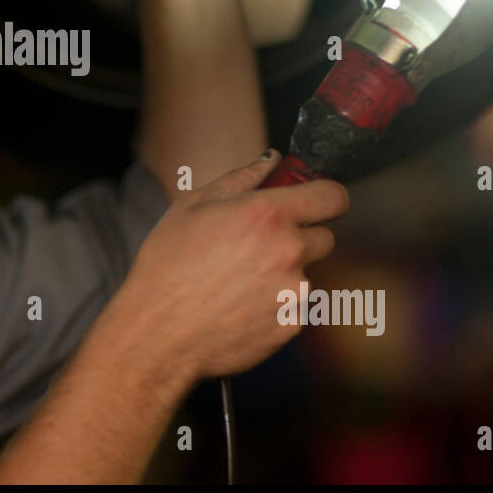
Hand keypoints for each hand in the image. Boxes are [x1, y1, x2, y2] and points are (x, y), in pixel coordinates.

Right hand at [116, 150, 349, 381]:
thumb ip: (241, 178)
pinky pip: (294, 307)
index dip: (328, 198)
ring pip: (305, 274)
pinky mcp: (291, 326)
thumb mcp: (193, 206)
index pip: (333, 197)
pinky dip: (275, 305)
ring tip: (239, 282)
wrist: (159, 331)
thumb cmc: (167, 266)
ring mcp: (294, 292)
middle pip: (324, 238)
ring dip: (283, 274)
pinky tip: (240, 306)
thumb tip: (271, 161)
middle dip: (300, 238)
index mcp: (267, 215)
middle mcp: (289, 251)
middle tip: (259, 247)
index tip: (318, 204)